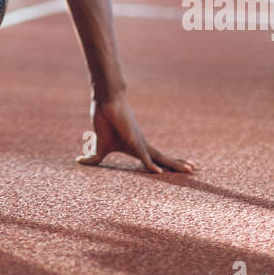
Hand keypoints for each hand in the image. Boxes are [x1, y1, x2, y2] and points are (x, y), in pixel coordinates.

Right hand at [76, 94, 194, 173]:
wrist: (105, 102)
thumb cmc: (104, 121)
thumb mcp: (100, 146)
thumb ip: (94, 158)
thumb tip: (79, 162)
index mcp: (137, 147)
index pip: (156, 158)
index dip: (168, 164)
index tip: (181, 168)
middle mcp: (142, 145)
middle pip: (164, 157)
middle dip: (178, 164)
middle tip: (194, 169)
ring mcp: (139, 142)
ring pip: (160, 157)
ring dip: (175, 164)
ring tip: (190, 169)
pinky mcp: (132, 140)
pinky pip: (143, 156)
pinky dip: (150, 165)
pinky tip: (158, 172)